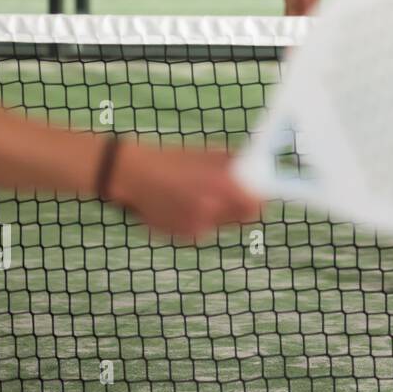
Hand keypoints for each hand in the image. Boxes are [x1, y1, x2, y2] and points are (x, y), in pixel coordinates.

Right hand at [107, 143, 261, 240]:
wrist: (133, 176)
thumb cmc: (171, 160)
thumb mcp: (207, 154)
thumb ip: (234, 164)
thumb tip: (257, 165)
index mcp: (220, 188)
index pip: (256, 205)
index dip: (260, 199)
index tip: (259, 193)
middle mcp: (211, 212)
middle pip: (243, 218)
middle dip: (242, 206)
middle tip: (233, 193)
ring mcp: (196, 228)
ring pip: (223, 224)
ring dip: (221, 212)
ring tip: (198, 194)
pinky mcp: (183, 237)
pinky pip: (204, 229)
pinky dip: (201, 219)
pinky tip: (183, 204)